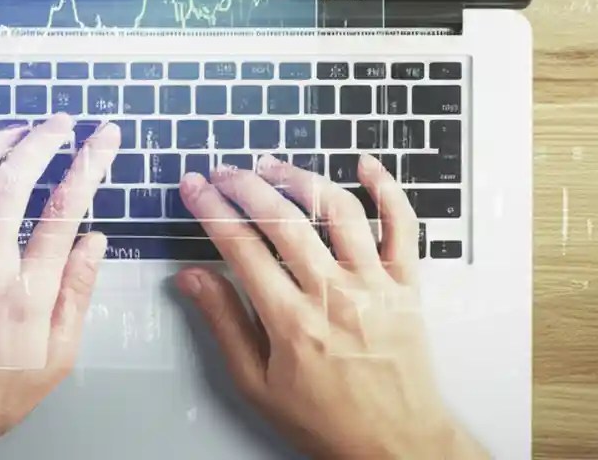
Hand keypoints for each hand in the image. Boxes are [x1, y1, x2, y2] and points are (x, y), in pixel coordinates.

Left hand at [0, 113, 119, 459]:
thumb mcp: (54, 359)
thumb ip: (76, 295)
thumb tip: (95, 241)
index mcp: (27, 291)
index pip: (66, 210)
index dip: (89, 164)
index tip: (103, 138)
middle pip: (16, 181)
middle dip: (45, 140)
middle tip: (62, 123)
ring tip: (18, 128)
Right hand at [175, 154, 486, 459]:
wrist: (395, 443)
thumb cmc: (327, 420)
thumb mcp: (256, 384)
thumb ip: (224, 324)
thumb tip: (192, 277)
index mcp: (291, 322)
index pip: (240, 246)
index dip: (211, 210)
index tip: (194, 189)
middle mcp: (334, 295)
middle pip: (282, 219)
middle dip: (244, 186)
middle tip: (223, 172)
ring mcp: (374, 284)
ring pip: (336, 210)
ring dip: (300, 178)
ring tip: (272, 166)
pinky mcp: (405, 284)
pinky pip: (402, 225)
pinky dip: (388, 188)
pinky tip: (366, 165)